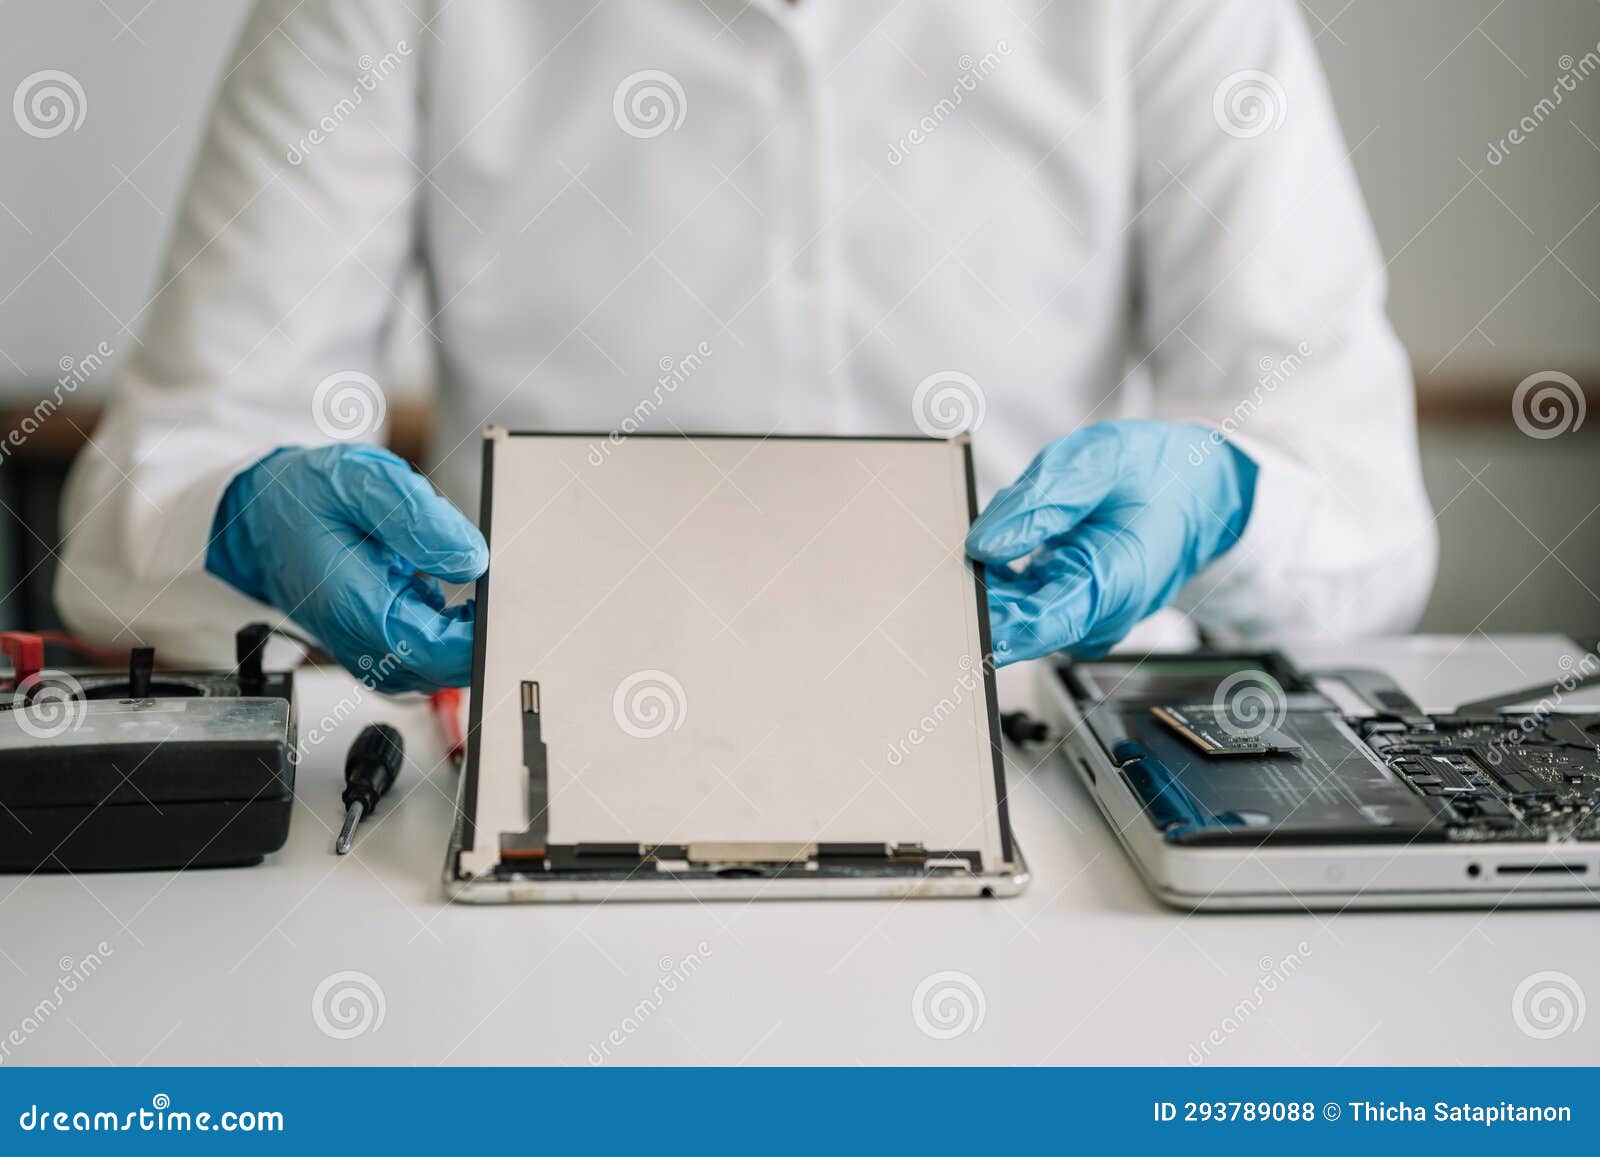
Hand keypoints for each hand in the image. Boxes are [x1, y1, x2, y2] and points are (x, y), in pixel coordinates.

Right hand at [206, 444, 487, 690]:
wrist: (262, 517)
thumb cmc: (304, 497)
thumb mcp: (361, 482)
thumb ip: (419, 519)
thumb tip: (472, 558)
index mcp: (356, 607)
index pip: (441, 653)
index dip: (485, 634)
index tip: (511, 599)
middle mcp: (363, 642)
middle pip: (450, 665)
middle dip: (487, 629)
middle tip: (508, 584)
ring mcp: (373, 650)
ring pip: (445, 662)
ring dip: (472, 626)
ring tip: (477, 578)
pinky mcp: (383, 645)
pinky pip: (435, 649)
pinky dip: (458, 624)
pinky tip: (459, 588)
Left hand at [966, 420, 1256, 662]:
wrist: (1201, 489)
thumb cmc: (1157, 472)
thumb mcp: (1097, 462)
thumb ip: (1039, 504)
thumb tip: (982, 543)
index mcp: (1111, 585)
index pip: (1033, 628)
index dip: (983, 618)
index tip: (944, 599)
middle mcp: (1097, 616)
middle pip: (1013, 625)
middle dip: (975, 593)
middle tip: (945, 558)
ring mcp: (1084, 617)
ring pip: (1013, 614)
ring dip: (988, 582)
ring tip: (981, 541)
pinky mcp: (1072, 609)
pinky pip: (1023, 603)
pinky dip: (1002, 578)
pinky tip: (998, 547)